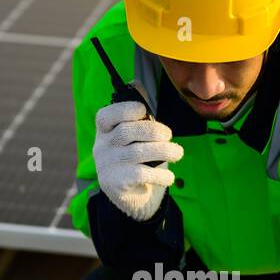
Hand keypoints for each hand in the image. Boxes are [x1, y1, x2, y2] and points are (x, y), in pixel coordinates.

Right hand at [93, 99, 183, 220]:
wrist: (134, 197)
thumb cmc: (138, 158)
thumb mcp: (137, 134)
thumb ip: (137, 112)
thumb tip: (135, 83)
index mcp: (104, 131)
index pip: (105, 116)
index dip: (124, 110)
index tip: (142, 110)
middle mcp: (101, 147)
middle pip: (127, 132)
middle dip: (154, 131)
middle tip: (169, 136)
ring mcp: (106, 166)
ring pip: (138, 153)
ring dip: (165, 151)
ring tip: (178, 153)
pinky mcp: (115, 184)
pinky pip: (141, 174)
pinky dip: (161, 175)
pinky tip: (169, 177)